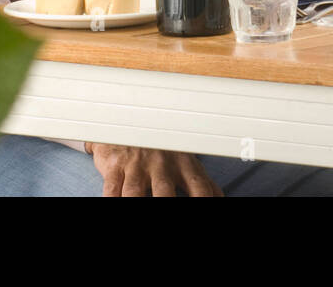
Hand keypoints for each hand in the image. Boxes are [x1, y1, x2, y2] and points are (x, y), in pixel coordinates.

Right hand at [85, 142, 222, 196]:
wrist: (129, 124)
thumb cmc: (162, 151)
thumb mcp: (187, 163)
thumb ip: (204, 183)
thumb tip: (220, 198)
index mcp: (184, 165)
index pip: (200, 187)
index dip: (203, 200)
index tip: (206, 208)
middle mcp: (162, 165)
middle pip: (164, 192)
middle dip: (165, 203)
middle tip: (166, 207)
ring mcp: (137, 165)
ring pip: (134, 193)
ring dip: (135, 202)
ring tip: (137, 204)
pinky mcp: (116, 166)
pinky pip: (112, 188)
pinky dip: (113, 198)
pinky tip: (116, 200)